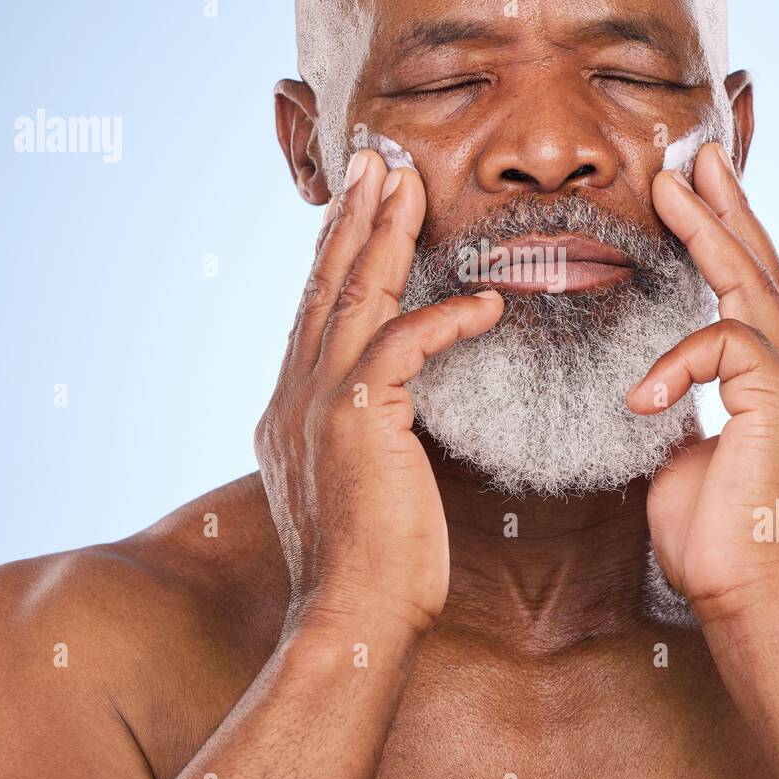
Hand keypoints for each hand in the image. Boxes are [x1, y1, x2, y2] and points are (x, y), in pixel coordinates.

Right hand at [255, 149, 503, 635]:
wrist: (348, 618)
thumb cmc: (371, 562)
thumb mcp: (356, 480)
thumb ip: (363, 431)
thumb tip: (393, 408)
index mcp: (291, 405)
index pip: (318, 309)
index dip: (338, 251)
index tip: (360, 204)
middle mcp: (292, 392)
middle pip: (326, 283)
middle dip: (352, 215)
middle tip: (374, 159)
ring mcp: (316, 402)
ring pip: (354, 294)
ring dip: (383, 230)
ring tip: (405, 179)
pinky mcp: (354, 419)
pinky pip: (404, 345)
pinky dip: (447, 318)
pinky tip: (487, 303)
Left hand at [626, 142, 778, 622]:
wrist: (753, 601)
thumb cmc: (716, 542)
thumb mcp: (689, 459)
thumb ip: (684, 413)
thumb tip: (657, 393)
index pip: (755, 299)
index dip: (727, 244)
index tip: (696, 199)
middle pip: (766, 272)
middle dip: (730, 209)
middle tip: (700, 156)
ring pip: (757, 285)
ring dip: (711, 228)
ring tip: (672, 181)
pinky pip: (724, 343)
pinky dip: (675, 363)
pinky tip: (642, 399)